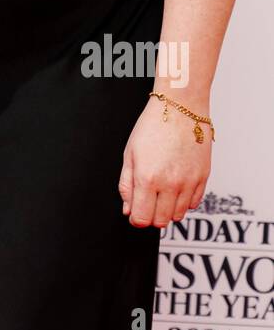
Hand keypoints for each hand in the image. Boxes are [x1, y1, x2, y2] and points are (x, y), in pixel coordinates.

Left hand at [118, 94, 211, 227]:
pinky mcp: (203, 178)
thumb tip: (128, 210)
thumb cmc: (152, 126)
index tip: (135, 210)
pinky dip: (184, 200)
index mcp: (147, 178)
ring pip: (178, 215)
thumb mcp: (130, 154)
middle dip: (151, 216)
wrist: (181, 108)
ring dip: (168, 209)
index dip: (136, 218)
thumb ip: (127, 185)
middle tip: (148, 200)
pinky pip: (193, 203)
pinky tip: (176, 185)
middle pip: (160, 221)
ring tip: (162, 190)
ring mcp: (189, 182)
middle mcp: (170, 184)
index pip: (142, 218)